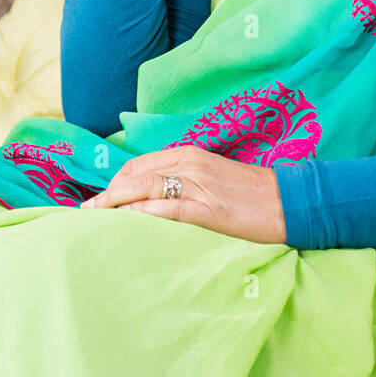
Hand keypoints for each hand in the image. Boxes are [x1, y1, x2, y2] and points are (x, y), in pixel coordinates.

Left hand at [80, 145, 286, 243]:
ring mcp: (198, 185)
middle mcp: (190, 163)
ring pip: (144, 188)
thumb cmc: (252, 194)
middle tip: (87, 211)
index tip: (100, 199)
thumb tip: (155, 196)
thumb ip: (185, 180)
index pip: (139, 164)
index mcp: (190, 154)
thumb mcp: (214, 177)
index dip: (115, 182)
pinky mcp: (208, 209)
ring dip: (114, 203)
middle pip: (134, 174)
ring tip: (94, 218)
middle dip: (107, 192)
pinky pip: (166, 208)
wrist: (288, 201)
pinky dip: (142, 213)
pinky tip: (126, 222)